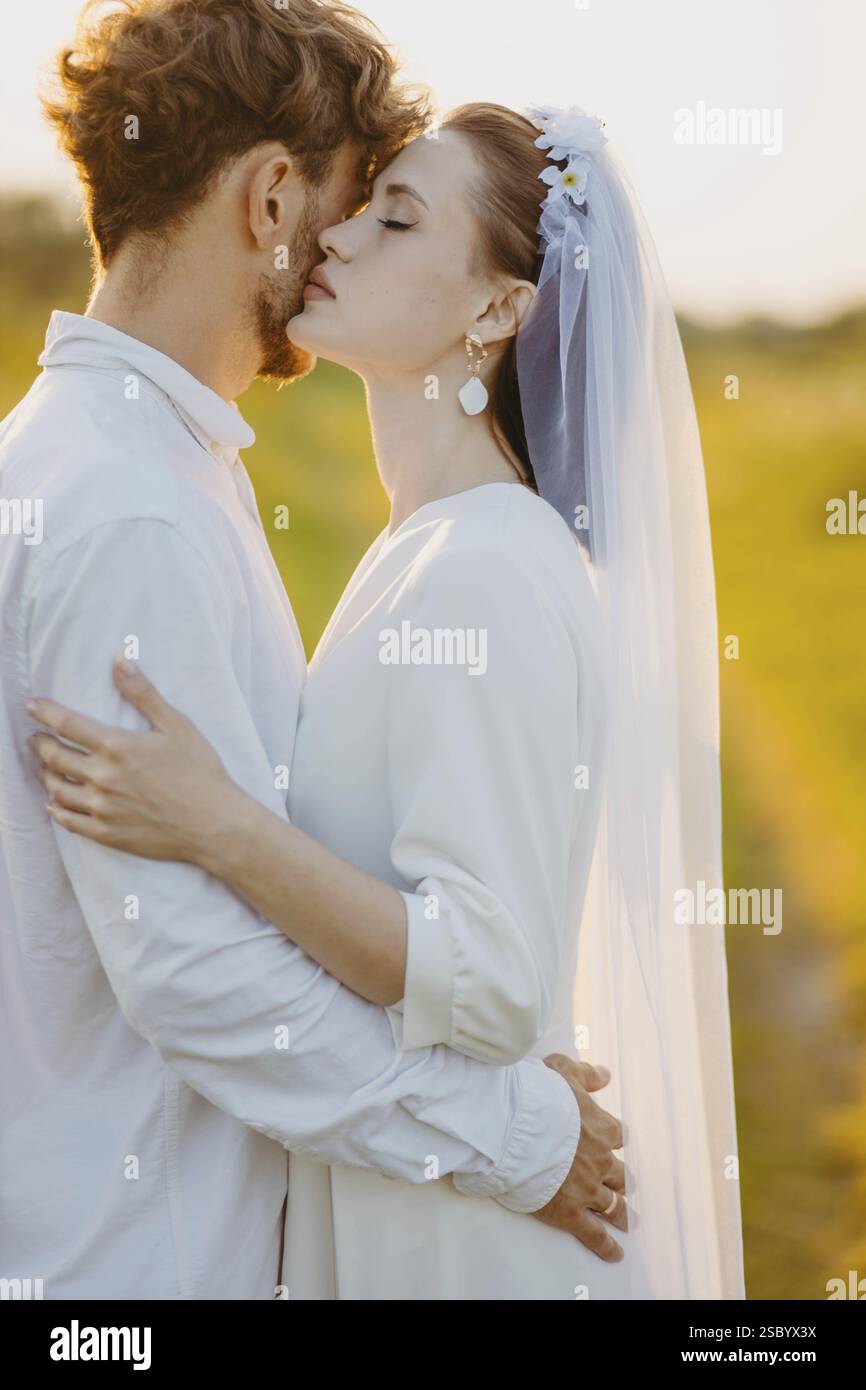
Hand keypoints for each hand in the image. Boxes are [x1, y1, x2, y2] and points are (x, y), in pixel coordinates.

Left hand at [26, 658, 235, 863]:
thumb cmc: (201, 772)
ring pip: (56, 789)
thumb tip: (121, 660)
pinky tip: (55, 803)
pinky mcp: (106, 833)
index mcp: (117, 747)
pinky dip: (56, 809)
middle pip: (54, 756)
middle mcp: (103, 777)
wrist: (214, 824)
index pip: (66, 724)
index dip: (44, 712)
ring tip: (46, 767)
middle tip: (38, 738)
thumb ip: (143, 693)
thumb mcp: (177, 725)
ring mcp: (102, 807)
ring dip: (46, 774)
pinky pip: (68, 821)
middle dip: (40, 743)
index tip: (31, 706)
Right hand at [532, 1054, 627, 1261]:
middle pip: (620, 1174)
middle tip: (624, 1186)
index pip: (617, 1135)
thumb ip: (586, 1075)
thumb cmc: (536, 1096)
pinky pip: (594, 1233)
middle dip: (622, 1180)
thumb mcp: (563, 1072)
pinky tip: (616, 1254)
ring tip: (630, 1221)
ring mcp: (587, 1189)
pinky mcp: (569, 1212)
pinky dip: (606, 1245)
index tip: (612, 1142)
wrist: (514, 1128)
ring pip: (613, 1204)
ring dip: (622, 1213)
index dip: (614, 1139)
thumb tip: (605, 1076)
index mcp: (599, 1128)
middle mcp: (599, 1160)